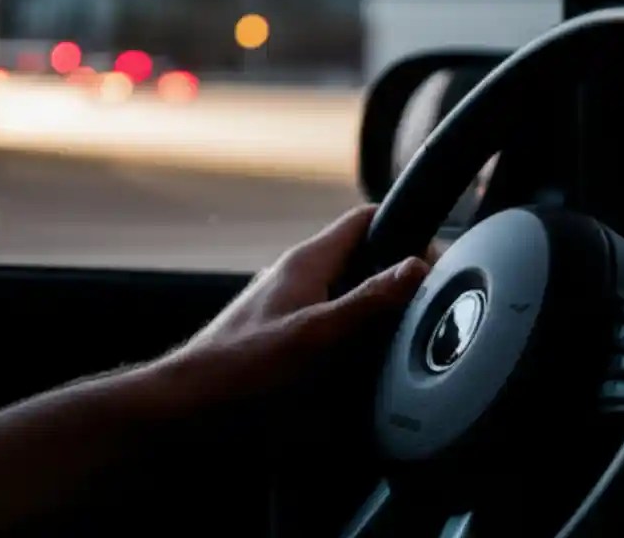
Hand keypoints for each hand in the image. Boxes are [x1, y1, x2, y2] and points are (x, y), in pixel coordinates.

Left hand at [151, 204, 428, 412]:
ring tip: (403, 332)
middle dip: (395, 275)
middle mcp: (300, 276)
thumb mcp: (316, 333)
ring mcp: (292, 304)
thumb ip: (368, 301)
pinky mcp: (286, 333)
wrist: (190, 403)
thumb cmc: (241, 366)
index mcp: (307, 261)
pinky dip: (355, 333)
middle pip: (362, 257)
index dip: (403, 227)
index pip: (364, 219)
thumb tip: (416, 266)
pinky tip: (367, 361)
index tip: (433, 256)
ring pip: (349, 291)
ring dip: (376, 307)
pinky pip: (332, 321)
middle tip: (426, 301)